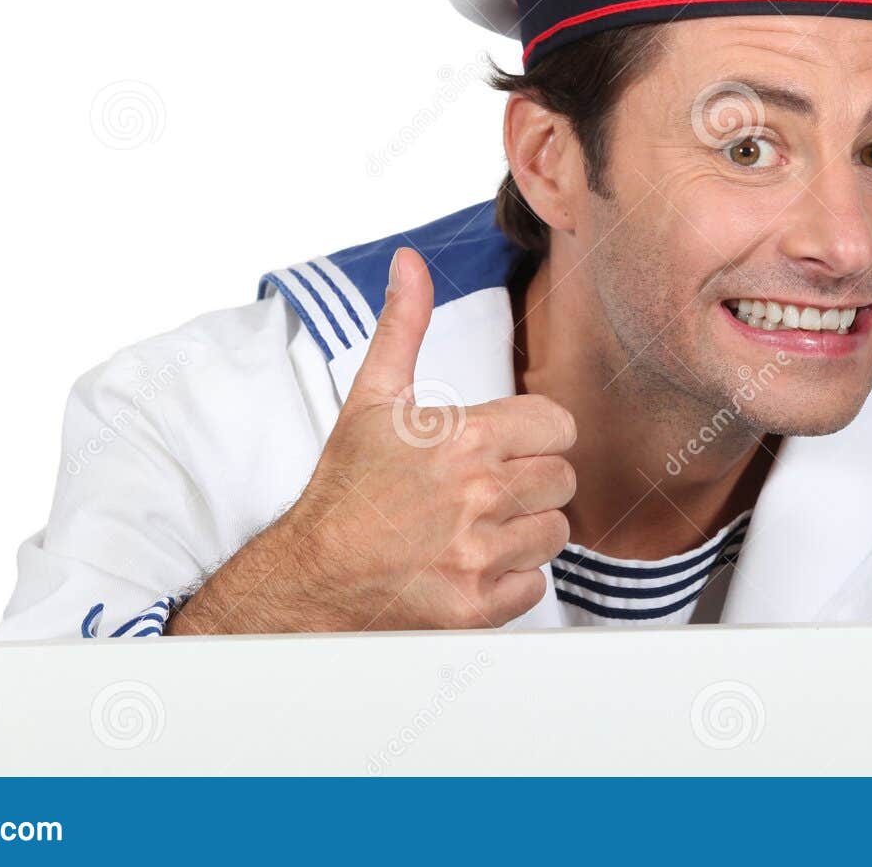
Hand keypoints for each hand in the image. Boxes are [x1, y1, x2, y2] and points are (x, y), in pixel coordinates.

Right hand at [169, 246, 576, 634]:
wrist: (309, 574)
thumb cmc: (346, 487)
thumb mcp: (372, 398)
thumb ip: (403, 327)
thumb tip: (409, 263)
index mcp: (466, 438)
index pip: (560, 426)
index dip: (537, 434)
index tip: (508, 444)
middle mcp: (479, 495)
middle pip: (562, 479)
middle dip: (531, 481)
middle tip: (485, 488)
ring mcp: (480, 554)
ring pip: (554, 532)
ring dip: (524, 530)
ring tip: (476, 527)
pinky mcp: (478, 608)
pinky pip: (534, 586)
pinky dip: (509, 581)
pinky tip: (469, 565)